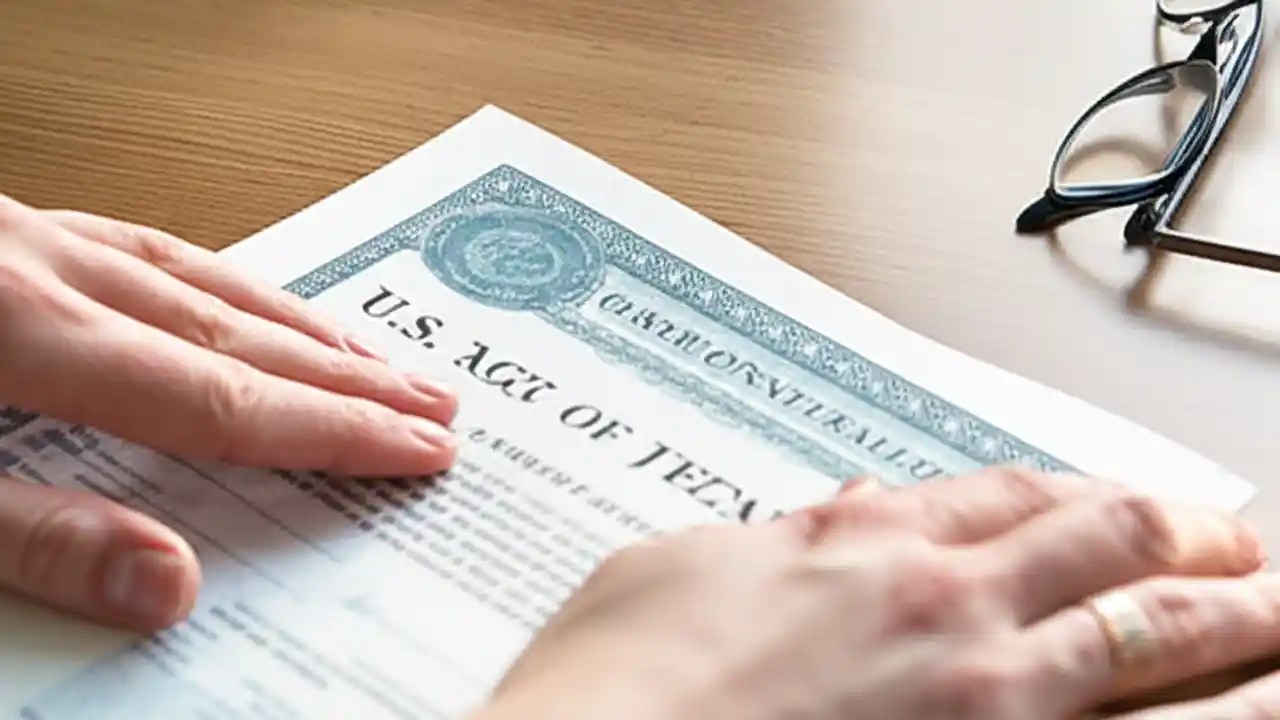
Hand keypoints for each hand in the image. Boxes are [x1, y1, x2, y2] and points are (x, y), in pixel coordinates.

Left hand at [0, 195, 457, 631]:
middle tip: (436, 403)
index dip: (330, 430)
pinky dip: (218, 277)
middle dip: (347, 375)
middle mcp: (42, 267)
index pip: (219, 398)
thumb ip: (36, 540)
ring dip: (297, 323)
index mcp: (22, 329)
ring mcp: (24, 238)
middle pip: (233, 331)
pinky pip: (143, 246)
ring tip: (374, 357)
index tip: (419, 449)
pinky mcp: (0, 235)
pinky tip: (246, 293)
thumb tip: (170, 587)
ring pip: (199, 277)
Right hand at [470, 470, 1278, 719]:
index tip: (1128, 503)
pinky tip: (1250, 708)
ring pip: (1150, 634)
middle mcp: (939, 604)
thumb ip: (775, 541)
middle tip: (1244, 543)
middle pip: (1106, 543)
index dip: (1085, 492)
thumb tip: (838, 521)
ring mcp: (979, 696)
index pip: (1009, 494)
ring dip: (1239, 617)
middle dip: (1192, 538)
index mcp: (862, 544)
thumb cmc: (617, 681)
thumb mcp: (678, 568)